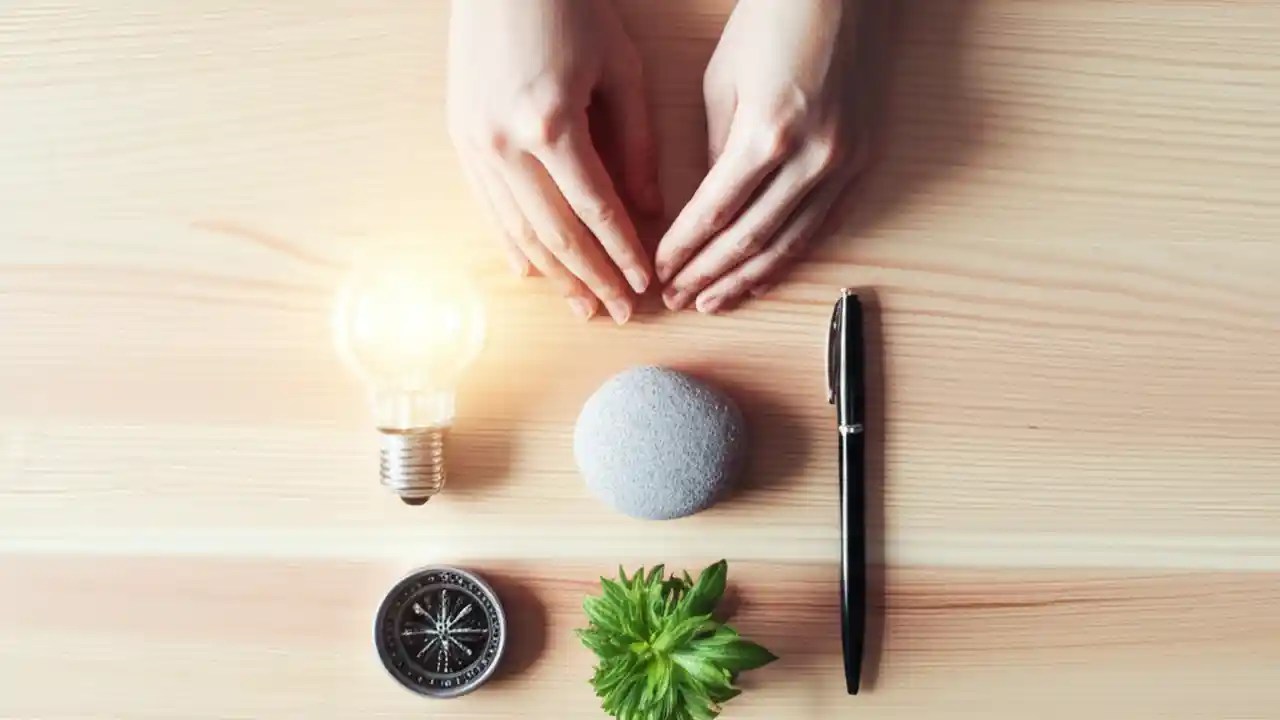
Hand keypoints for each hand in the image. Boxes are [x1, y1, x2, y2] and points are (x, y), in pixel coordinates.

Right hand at [447, 0, 661, 323]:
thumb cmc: (572, 10)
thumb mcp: (622, 69)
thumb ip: (638, 142)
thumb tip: (652, 209)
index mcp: (552, 123)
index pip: (595, 208)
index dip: (623, 252)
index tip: (645, 284)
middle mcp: (506, 142)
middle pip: (556, 232)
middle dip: (592, 278)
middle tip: (619, 314)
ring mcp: (476, 143)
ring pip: (519, 228)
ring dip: (554, 275)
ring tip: (583, 307)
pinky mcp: (460, 138)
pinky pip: (488, 206)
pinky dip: (513, 244)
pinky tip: (534, 274)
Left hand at [656, 0, 867, 312]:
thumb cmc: (776, 19)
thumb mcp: (722, 79)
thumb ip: (715, 148)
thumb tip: (707, 204)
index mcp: (767, 134)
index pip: (714, 214)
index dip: (683, 250)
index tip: (659, 272)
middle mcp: (812, 158)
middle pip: (749, 240)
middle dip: (707, 276)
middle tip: (677, 300)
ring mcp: (844, 164)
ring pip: (789, 245)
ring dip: (747, 281)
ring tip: (712, 302)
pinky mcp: (864, 162)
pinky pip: (824, 227)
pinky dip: (790, 259)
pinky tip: (762, 279)